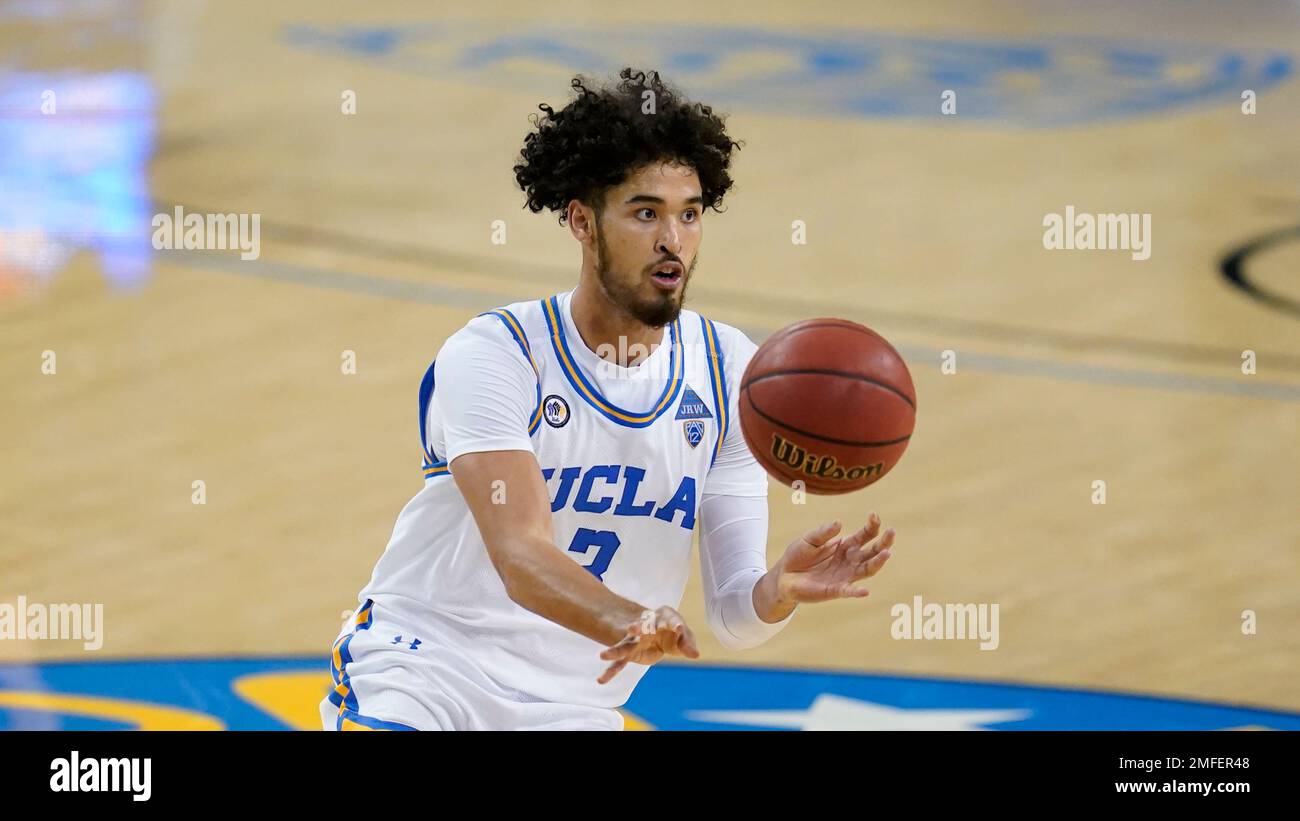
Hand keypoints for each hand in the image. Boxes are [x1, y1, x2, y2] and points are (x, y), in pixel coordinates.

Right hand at [596, 606, 699, 684]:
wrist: (658, 631)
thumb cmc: (672, 632)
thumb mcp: (684, 637)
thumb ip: (687, 644)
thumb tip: (695, 655)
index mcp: (663, 617)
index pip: (669, 619)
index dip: (675, 623)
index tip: (679, 628)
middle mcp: (647, 626)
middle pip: (641, 627)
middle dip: (637, 627)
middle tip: (631, 628)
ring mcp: (636, 640)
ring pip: (624, 645)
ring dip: (615, 650)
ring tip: (602, 656)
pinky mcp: (631, 653)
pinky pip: (620, 663)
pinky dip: (611, 671)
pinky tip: (601, 680)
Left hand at [775, 513, 895, 603]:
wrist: (784, 576)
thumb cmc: (799, 555)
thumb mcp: (809, 539)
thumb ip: (823, 532)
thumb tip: (839, 522)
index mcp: (846, 545)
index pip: (866, 535)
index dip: (872, 525)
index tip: (874, 515)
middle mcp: (851, 560)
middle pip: (873, 551)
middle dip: (884, 542)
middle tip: (892, 532)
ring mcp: (845, 576)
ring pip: (868, 569)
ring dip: (878, 562)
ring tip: (887, 553)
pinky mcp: (835, 590)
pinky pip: (849, 591)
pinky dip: (857, 592)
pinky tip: (865, 591)